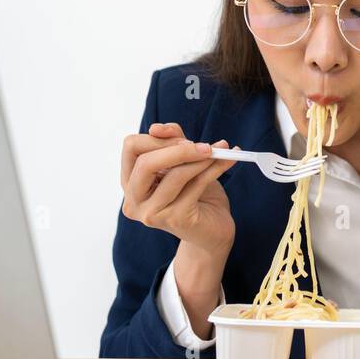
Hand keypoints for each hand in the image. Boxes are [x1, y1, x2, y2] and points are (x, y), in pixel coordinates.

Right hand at [120, 122, 236, 258]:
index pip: (131, 147)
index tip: (183, 138)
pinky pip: (197, 184)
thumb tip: (158, 128)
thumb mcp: (181, 164)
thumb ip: (172, 143)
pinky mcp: (176, 218)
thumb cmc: (195, 195)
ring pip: (176, 174)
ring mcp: (153, 213)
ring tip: (222, 151)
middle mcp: (134, 201)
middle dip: (177, 149)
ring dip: (203, 158)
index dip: (158, 138)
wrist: (212, 231)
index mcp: (130, 183)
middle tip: (204, 146)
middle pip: (146, 163)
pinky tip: (229, 160)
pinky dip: (215, 168)